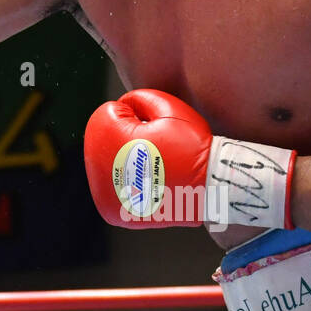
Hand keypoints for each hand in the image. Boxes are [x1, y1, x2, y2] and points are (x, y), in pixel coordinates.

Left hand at [83, 89, 296, 230]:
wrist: (212, 187)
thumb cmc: (190, 145)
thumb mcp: (167, 107)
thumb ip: (137, 98)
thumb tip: (120, 106)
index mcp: (108, 139)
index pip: (106, 115)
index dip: (132, 115)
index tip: (151, 127)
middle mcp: (98, 170)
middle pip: (102, 141)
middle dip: (124, 138)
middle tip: (154, 148)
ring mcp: (103, 195)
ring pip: (106, 165)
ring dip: (123, 161)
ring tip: (152, 165)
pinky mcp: (113, 212)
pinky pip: (114, 189)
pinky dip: (128, 184)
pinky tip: (148, 182)